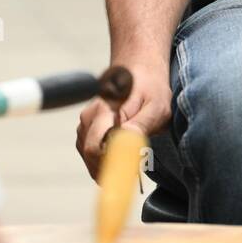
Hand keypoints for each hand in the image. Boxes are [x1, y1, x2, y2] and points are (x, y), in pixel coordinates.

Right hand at [76, 63, 172, 181]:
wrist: (139, 72)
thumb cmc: (151, 89)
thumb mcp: (157, 106)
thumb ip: (141, 124)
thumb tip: (125, 141)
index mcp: (104, 111)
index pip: (95, 150)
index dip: (111, 166)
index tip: (131, 170)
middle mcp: (88, 117)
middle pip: (90, 157)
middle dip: (111, 169)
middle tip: (134, 169)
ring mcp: (84, 124)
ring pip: (89, 158)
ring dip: (107, 166)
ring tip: (130, 159)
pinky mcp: (84, 130)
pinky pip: (89, 155)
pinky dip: (103, 161)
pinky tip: (119, 157)